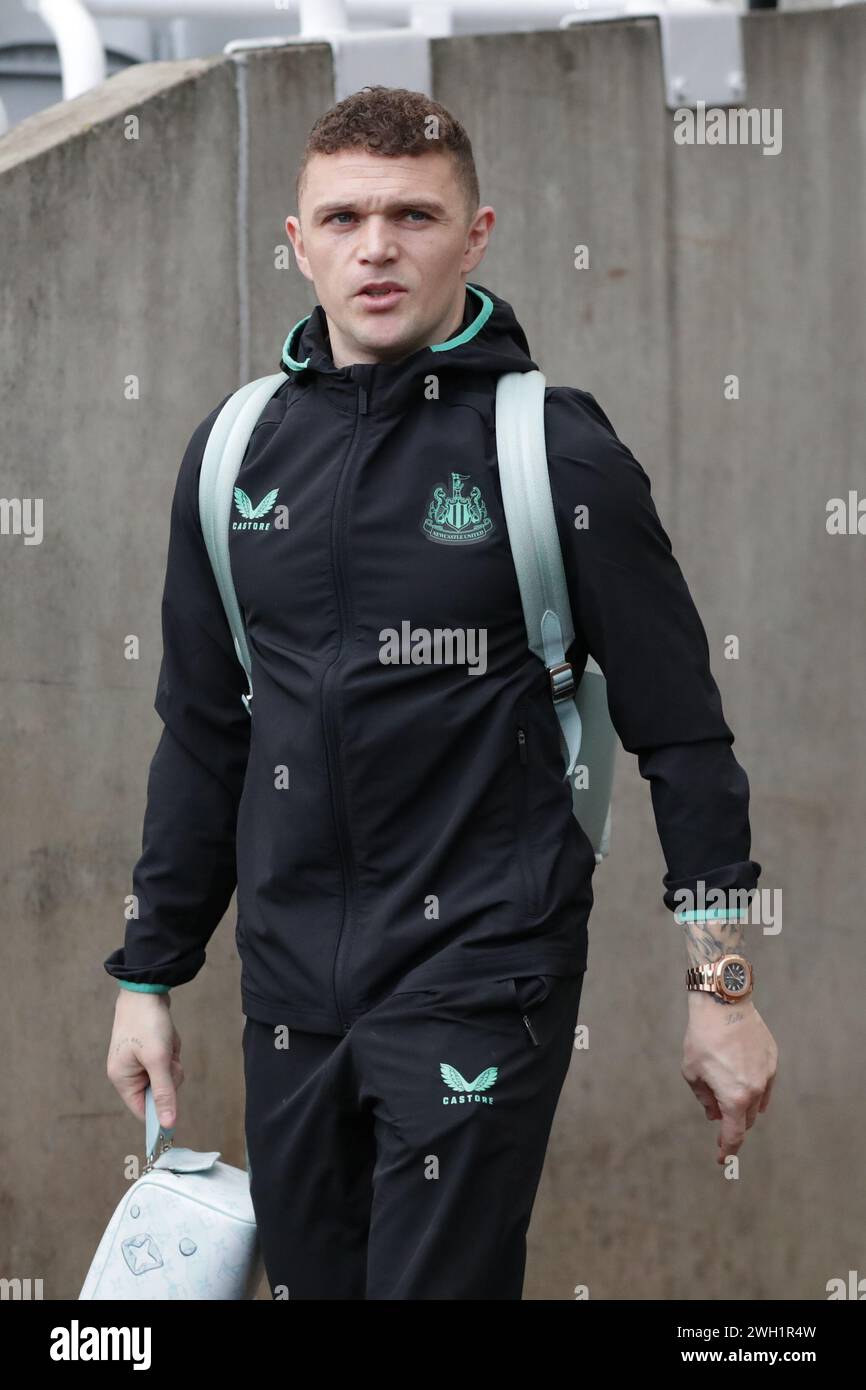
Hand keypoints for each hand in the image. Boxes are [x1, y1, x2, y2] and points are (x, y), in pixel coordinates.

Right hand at [106, 990, 183, 1133]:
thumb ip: (164, 1093)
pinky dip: (171, 1050)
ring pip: (165, 1075)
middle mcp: (127, 1073)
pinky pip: (166, 1060)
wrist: (145, 988)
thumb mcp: (158, 1060)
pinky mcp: (147, 1050)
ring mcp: (137, 1061)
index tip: (177, 1109)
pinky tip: (168, 1037)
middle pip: (157, 1092)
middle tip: (168, 1058)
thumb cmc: (147, 1023)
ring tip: (167, 1042)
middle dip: (169, 1076)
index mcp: (122, 1079)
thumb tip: (168, 1125)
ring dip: (172, 1061)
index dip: (161, 1112)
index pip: (143, 1111)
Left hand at [681, 994, 776, 1165]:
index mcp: (734, 1098)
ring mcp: (767, 1074)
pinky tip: (748, 1090)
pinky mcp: (772, 1059)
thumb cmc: (702, 1038)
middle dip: (734, 1127)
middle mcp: (755, 1090)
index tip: (722, 1160)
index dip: (727, 1151)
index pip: (733, 1135)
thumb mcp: (692, 1072)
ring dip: (745, 1108)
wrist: (723, 1005)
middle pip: (747, 1120)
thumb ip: (704, 1098)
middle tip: (721, 1130)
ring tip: (731, 1106)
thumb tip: (714, 1114)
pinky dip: (756, 1092)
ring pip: (758, 1102)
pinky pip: (765, 1084)